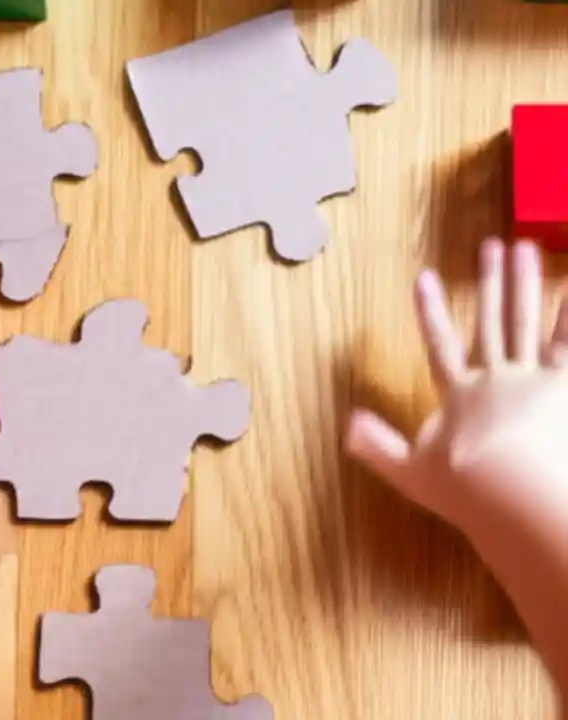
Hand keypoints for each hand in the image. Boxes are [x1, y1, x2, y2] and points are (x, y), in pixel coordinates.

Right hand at [345, 238, 567, 544]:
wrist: (525, 500)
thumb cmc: (469, 491)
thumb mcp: (412, 473)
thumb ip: (378, 445)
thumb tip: (345, 423)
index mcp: (460, 394)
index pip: (440, 344)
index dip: (430, 311)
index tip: (423, 277)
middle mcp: (497, 377)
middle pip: (491, 322)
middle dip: (490, 282)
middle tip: (492, 247)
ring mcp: (536, 380)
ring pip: (528, 323)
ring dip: (526, 284)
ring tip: (527, 249)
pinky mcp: (566, 388)